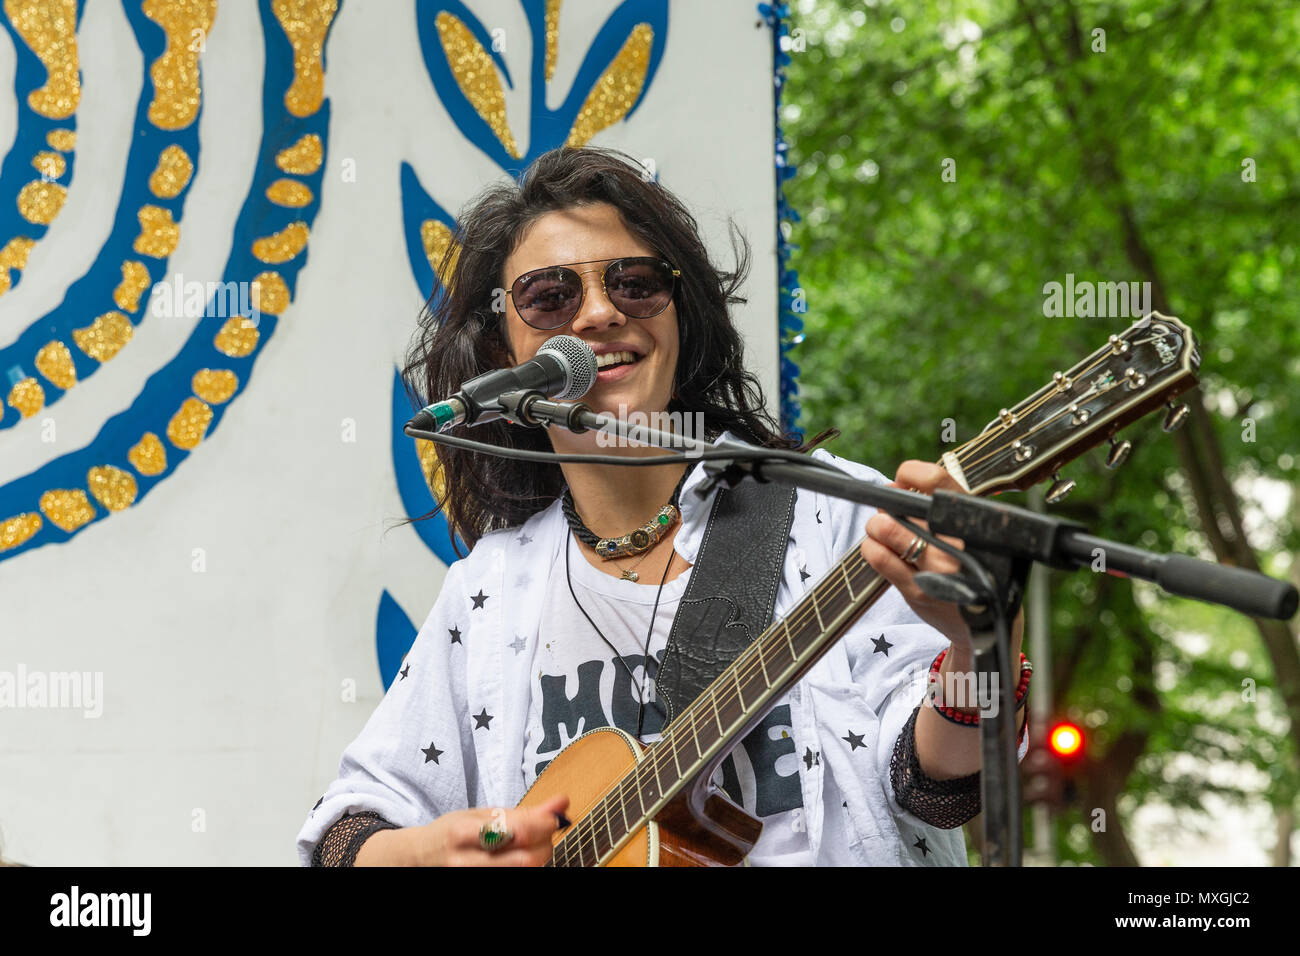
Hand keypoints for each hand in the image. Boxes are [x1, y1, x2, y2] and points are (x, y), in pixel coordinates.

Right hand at [418, 794, 569, 866]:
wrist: (421, 858)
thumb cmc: (452, 833)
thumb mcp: (479, 814)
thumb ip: (522, 811)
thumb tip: (562, 802)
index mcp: (463, 832)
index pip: (516, 831)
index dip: (545, 824)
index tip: (555, 817)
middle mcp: (466, 861)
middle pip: (525, 858)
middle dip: (546, 843)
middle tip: (546, 830)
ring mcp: (471, 878)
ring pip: (525, 871)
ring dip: (539, 856)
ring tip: (533, 844)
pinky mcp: (478, 885)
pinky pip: (515, 878)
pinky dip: (527, 866)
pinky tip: (521, 856)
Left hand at [860, 460, 1023, 651]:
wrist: (987, 622)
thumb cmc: (973, 568)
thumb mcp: (967, 534)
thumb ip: (935, 511)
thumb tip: (892, 487)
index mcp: (975, 520)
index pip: (939, 481)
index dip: (911, 472)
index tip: (901, 480)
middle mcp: (960, 543)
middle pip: (905, 506)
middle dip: (888, 504)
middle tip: (887, 511)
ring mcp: (939, 568)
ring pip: (887, 529)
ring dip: (876, 526)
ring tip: (881, 530)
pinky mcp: (919, 591)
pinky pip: (880, 559)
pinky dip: (871, 548)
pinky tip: (877, 549)